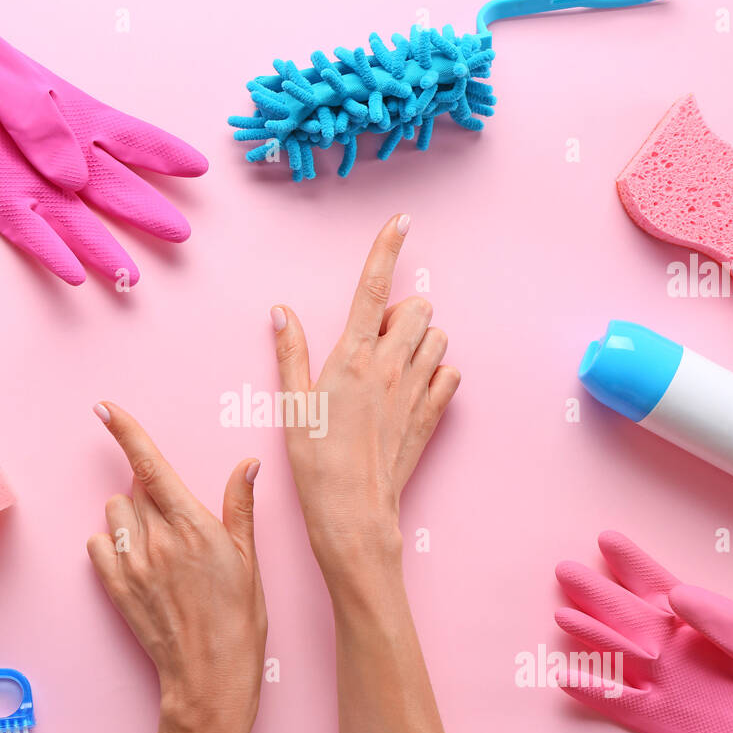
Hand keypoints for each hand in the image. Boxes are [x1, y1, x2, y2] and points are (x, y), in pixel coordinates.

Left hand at [86, 402, 266, 732]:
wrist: (210, 678)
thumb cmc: (239, 621)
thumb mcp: (250, 560)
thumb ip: (240, 507)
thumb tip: (247, 464)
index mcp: (194, 527)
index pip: (151, 466)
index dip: (126, 431)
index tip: (104, 408)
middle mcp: (157, 540)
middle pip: (136, 487)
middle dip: (152, 488)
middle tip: (179, 520)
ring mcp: (131, 565)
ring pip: (115, 512)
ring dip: (132, 514)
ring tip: (161, 543)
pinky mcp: (115, 587)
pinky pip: (98, 544)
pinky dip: (113, 542)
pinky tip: (138, 559)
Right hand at [270, 215, 459, 580]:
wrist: (352, 512)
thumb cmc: (315, 461)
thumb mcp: (293, 404)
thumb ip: (291, 353)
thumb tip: (282, 311)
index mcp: (352, 357)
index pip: (373, 287)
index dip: (388, 247)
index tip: (403, 219)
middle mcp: (390, 366)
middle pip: (416, 308)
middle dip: (400, 312)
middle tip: (374, 340)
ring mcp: (416, 390)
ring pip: (437, 338)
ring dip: (420, 341)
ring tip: (393, 368)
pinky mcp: (432, 415)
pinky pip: (450, 375)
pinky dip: (437, 374)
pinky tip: (413, 390)